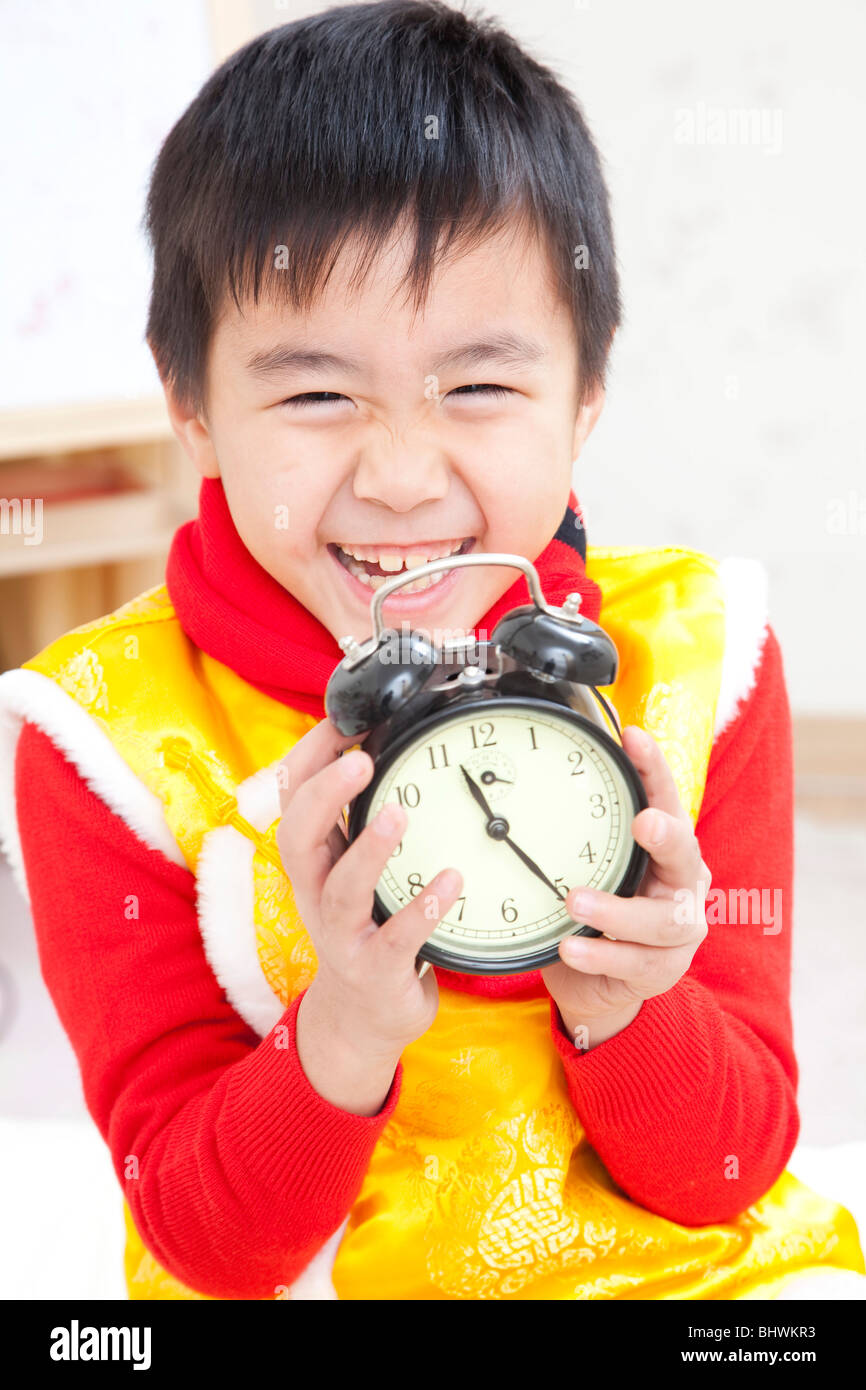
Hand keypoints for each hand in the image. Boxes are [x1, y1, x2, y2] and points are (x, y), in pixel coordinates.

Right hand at [276, 718, 462, 1112]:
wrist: (363, 1016)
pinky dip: (421, 909)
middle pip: (298, 837)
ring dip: (368, 849)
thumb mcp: (350, 868)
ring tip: (398, 814)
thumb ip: (358, 819)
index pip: (292, 798)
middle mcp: (316, 893)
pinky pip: (396, 940)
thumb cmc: (366, 925)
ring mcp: (343, 936)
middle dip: (324, 794)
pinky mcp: (376, 970)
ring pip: (341, 890)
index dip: (310, 757)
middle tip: (360, 756)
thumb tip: (383, 743)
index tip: (342, 720)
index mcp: (312, 860)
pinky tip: (450, 880)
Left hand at [541, 726, 711, 1049]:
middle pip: (685, 854)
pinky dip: (600, 952)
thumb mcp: (587, 870)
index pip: (665, 800)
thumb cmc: (595, 914)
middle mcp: (681, 885)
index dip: (654, 768)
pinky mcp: (661, 970)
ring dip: (617, 908)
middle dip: (666, 834)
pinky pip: (634, 961)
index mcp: (666, 849)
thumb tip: (514, 796)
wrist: (598, 983)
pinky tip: (571, 946)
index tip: (633, 737)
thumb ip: (572, 839)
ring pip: (661, 919)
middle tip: (644, 821)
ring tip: (575, 902)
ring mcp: (678, 931)